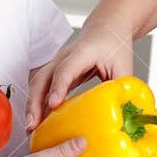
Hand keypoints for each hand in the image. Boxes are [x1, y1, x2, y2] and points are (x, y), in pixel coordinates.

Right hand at [25, 18, 135, 132]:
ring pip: (38, 83)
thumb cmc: (114, 43)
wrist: (106, 28)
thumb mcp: (124, 65)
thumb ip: (123, 87)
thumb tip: (125, 113)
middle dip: (35, 101)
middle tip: (33, 123)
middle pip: (44, 77)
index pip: (66, 68)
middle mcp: (65, 56)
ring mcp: (57, 63)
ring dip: (32, 105)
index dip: (59, 86)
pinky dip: (37, 104)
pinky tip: (38, 121)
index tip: (53, 104)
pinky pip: (42, 87)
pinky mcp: (55, 71)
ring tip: (31, 128)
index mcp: (83, 52)